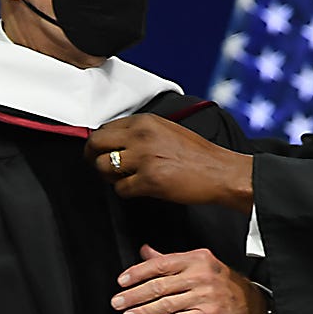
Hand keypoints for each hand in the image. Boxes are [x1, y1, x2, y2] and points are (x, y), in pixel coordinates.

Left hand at [87, 113, 252, 208]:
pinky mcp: (148, 180)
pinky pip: (120, 189)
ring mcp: (144, 158)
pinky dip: (126, 192)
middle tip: (100, 166)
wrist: (219, 172)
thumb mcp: (166, 130)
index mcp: (145, 122)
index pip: (105, 128)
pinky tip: (139, 188)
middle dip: (93, 157)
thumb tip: (115, 142)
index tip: (102, 151)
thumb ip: (140, 133)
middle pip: (95, 144)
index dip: (100, 142)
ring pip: (103, 167)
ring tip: (124, 178)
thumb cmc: (197, 154)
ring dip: (109, 177)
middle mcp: (141, 136)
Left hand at [110, 245, 269, 313]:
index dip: (137, 273)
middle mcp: (201, 275)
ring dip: (143, 312)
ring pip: (167, 304)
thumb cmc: (220, 283)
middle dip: (134, 295)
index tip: (121, 282)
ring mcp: (206, 295)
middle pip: (159, 285)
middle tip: (117, 302)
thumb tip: (144, 251)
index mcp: (196, 258)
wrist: (250, 304)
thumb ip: (169, 259)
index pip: (160, 264)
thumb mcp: (197, 264)